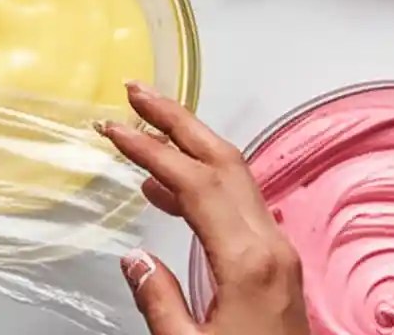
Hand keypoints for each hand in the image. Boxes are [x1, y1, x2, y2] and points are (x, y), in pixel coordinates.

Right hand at [97, 83, 309, 334]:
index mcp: (248, 262)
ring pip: (234, 177)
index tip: (115, 126)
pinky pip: (238, 206)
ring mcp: (279, 253)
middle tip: (137, 91)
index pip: (194, 182)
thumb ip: (159, 302)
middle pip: (223, 160)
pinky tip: (167, 190)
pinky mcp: (276, 266)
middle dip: (178, 119)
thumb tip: (136, 259)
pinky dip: (202, 184)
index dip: (151, 148)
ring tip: (146, 127)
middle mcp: (271, 246)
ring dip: (189, 145)